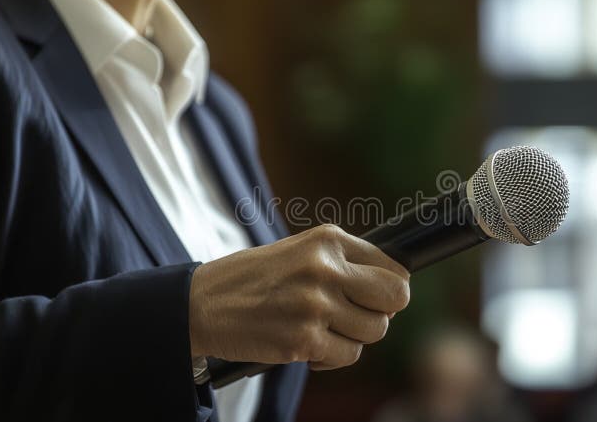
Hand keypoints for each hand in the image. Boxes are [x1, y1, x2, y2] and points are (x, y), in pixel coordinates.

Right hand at [188, 224, 409, 369]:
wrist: (202, 303)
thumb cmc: (253, 278)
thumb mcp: (300, 250)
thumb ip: (344, 262)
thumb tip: (392, 286)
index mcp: (328, 240)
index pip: (394, 267)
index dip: (391, 287)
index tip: (379, 296)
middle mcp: (326, 268)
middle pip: (394, 298)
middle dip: (383, 311)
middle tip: (359, 315)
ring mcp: (315, 305)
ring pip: (374, 331)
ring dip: (354, 336)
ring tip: (325, 329)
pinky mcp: (303, 340)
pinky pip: (348, 355)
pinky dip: (333, 357)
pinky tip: (310, 345)